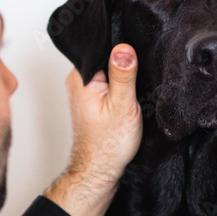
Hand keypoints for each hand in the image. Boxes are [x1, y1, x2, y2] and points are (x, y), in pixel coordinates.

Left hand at [65, 44, 142, 187]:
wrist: (100, 170)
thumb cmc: (109, 144)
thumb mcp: (123, 106)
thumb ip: (123, 75)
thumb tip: (123, 47)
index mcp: (81, 77)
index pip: (101, 45)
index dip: (122, 45)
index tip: (137, 56)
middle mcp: (78, 80)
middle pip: (105, 55)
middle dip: (123, 61)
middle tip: (138, 78)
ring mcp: (84, 89)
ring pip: (108, 68)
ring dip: (123, 75)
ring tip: (133, 89)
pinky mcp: (93, 98)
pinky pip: (108, 81)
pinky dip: (120, 85)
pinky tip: (129, 94)